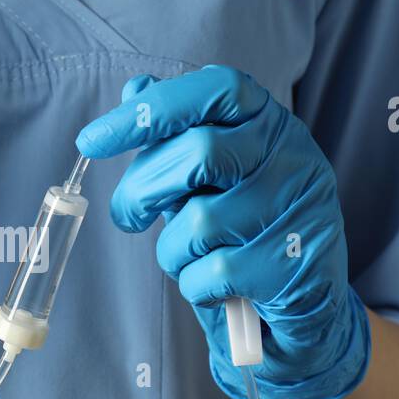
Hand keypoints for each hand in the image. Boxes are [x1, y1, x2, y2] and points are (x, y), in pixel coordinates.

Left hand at [75, 66, 369, 398]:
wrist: (306, 310)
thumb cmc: (247, 235)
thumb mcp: (215, 180)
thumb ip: (180, 136)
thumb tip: (136, 88)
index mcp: (271, 124)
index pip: (214, 90)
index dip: (151, 110)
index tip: (93, 141)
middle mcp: (293, 157)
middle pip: (198, 154)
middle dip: (141, 190)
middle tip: (125, 216)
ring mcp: (300, 211)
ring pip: (199, 222)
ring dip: (171, 251)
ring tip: (184, 260)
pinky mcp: (294, 266)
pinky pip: (214, 273)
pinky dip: (194, 286)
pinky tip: (211, 288)